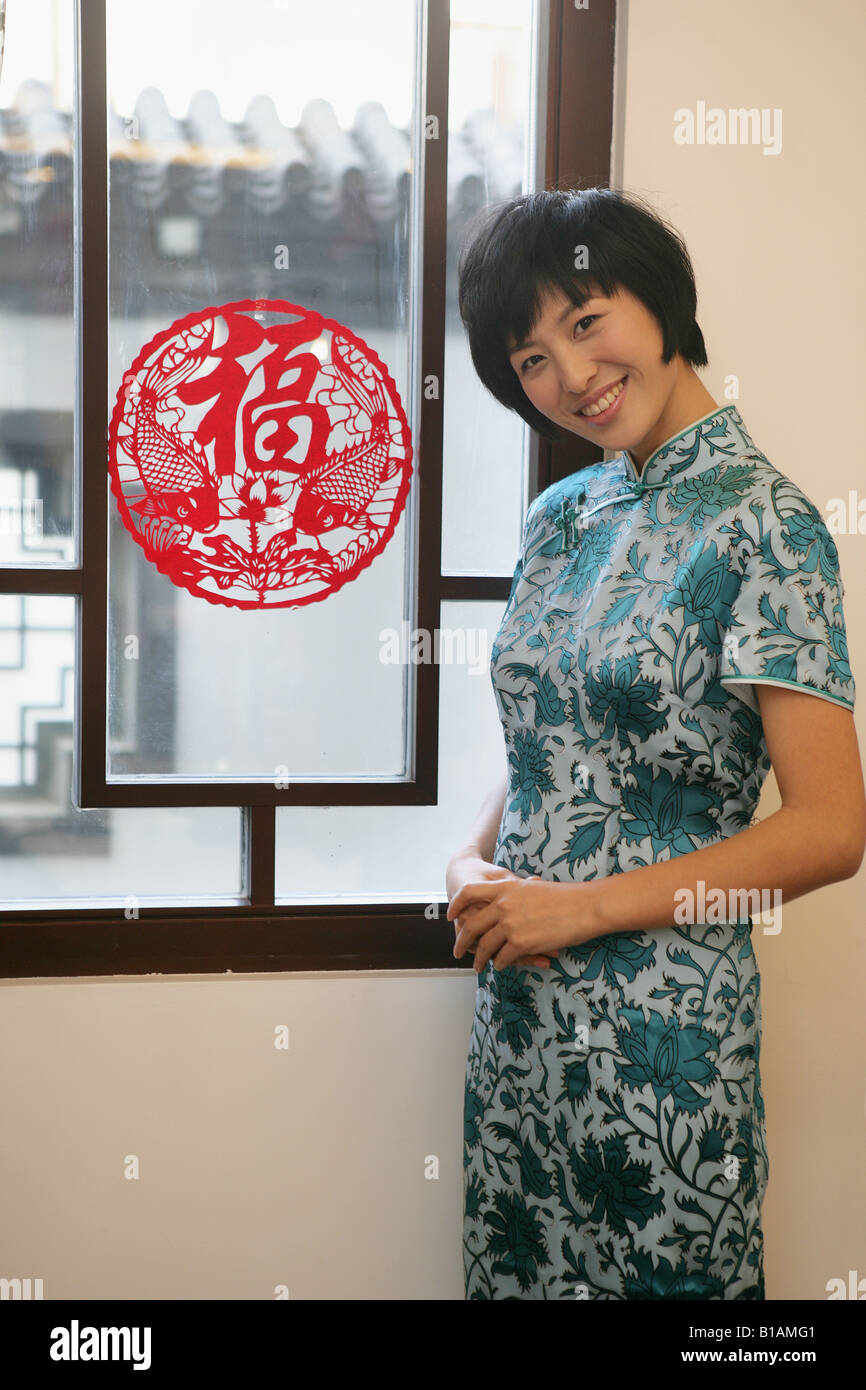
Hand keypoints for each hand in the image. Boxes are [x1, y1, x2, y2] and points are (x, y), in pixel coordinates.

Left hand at [448, 874, 593, 972]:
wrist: (585, 906)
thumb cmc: (564, 897)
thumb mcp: (532, 887)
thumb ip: (513, 893)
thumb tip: (501, 900)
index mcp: (505, 887)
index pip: (468, 892)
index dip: (456, 905)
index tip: (450, 916)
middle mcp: (503, 905)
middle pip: (471, 925)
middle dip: (462, 941)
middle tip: (457, 951)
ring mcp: (510, 925)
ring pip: (484, 946)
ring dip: (480, 959)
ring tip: (478, 966)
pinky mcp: (520, 943)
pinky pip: (502, 958)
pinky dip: (500, 964)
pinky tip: (501, 965)